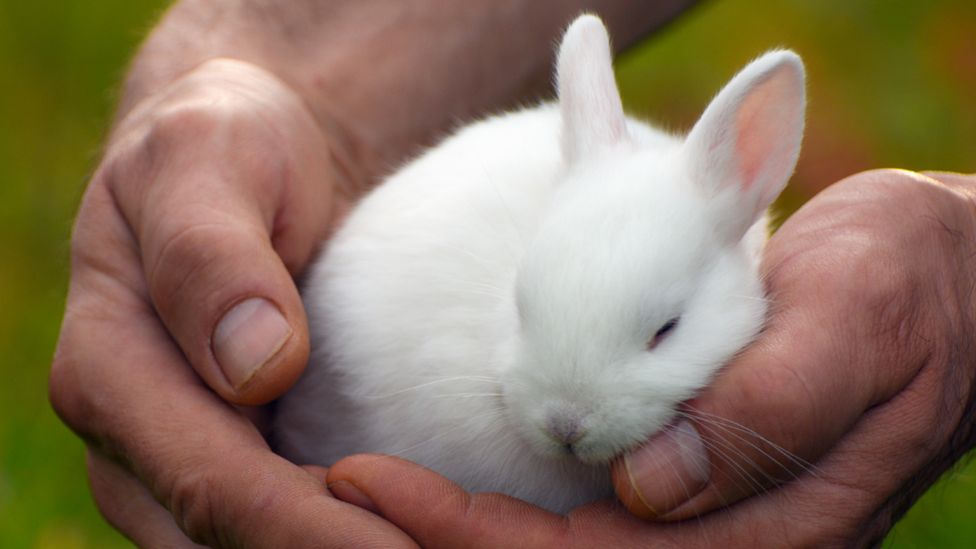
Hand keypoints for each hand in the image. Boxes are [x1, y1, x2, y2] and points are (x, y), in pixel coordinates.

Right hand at [49, 58, 415, 546]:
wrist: (239, 156)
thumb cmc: (226, 143)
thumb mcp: (207, 157)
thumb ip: (210, 255)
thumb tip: (252, 367)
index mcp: (109, 367)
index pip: (211, 483)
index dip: (308, 531)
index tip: (406, 546)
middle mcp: (130, 435)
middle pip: (227, 539)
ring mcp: (174, 459)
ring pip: (245, 548)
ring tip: (439, 546)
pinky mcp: (225, 462)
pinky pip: (274, 529)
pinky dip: (342, 537)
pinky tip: (411, 528)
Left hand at [325, 169, 975, 546]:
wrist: (953, 284)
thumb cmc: (910, 286)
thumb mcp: (854, 317)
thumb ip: (769, 403)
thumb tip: (649, 485)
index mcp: (780, 525)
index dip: (470, 535)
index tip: (369, 486)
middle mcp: (744, 544)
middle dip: (447, 540)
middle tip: (344, 491)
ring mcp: (727, 526)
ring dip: (470, 533)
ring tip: (377, 494)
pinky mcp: (713, 492)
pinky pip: (600, 521)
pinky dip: (517, 510)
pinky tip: (460, 486)